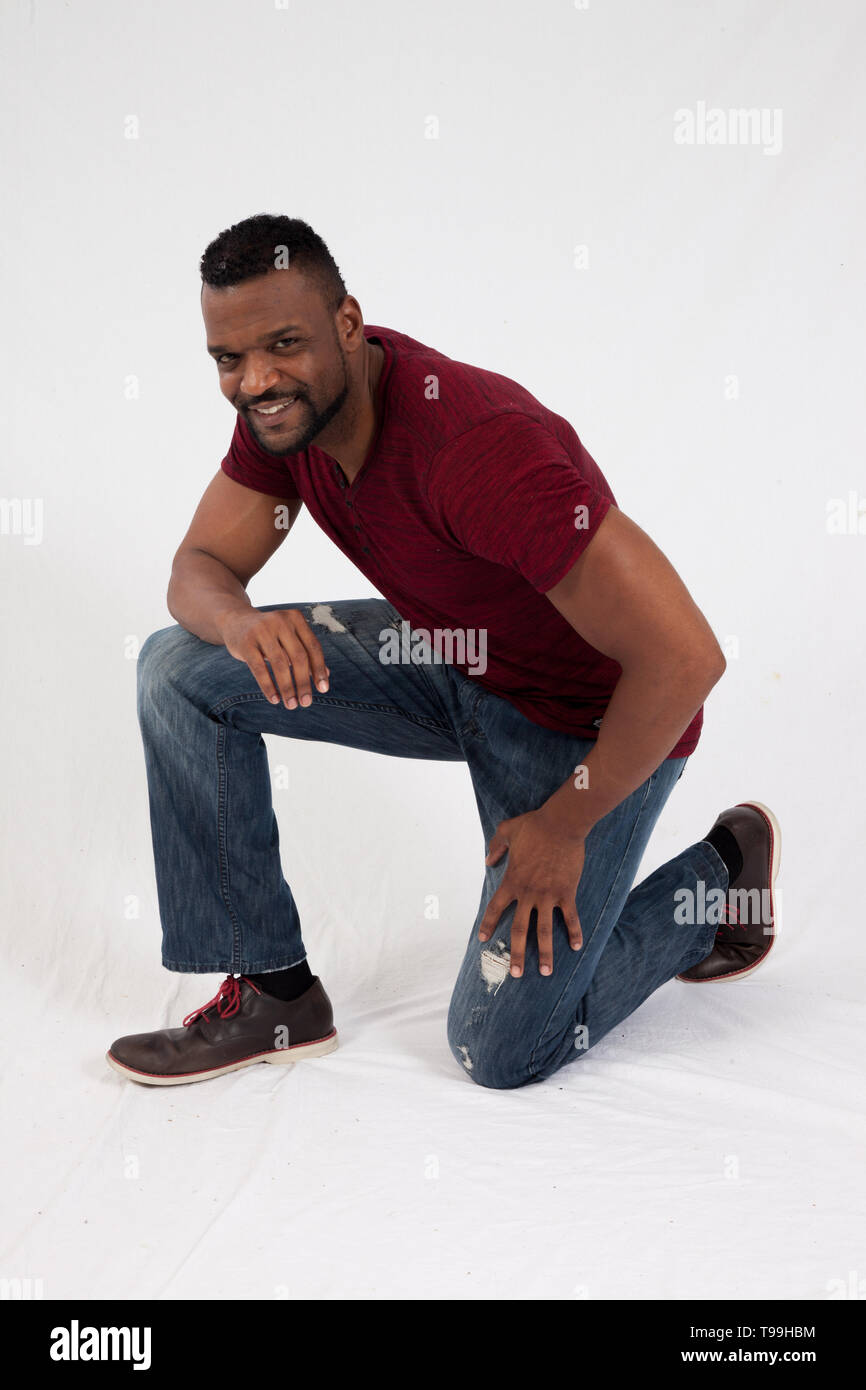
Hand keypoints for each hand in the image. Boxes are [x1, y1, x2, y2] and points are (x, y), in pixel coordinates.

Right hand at [218, 606, 329, 708]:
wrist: (235, 621)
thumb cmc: (269, 634)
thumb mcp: (289, 638)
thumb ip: (306, 654)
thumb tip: (326, 676)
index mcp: (295, 618)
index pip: (313, 647)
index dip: (319, 669)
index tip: (323, 689)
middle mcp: (280, 621)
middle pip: (298, 657)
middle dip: (303, 683)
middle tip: (306, 703)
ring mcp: (261, 630)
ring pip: (280, 664)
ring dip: (287, 688)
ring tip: (291, 705)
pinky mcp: (245, 643)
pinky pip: (260, 669)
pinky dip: (268, 687)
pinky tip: (275, 699)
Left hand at [479, 806, 585, 976]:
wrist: (562, 824)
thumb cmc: (534, 825)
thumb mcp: (507, 831)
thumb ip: (496, 847)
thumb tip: (487, 860)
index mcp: (512, 881)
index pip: (496, 908)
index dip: (489, 924)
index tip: (483, 939)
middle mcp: (528, 893)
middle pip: (520, 930)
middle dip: (517, 954)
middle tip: (515, 973)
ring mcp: (549, 895)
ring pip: (545, 931)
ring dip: (546, 953)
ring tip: (546, 972)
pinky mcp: (567, 893)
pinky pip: (571, 917)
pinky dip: (574, 932)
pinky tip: (576, 947)